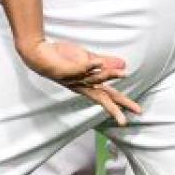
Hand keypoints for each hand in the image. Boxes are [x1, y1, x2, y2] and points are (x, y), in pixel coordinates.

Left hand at [17, 37, 141, 126]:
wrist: (38, 53)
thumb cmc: (62, 57)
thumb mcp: (87, 59)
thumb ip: (104, 63)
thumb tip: (124, 64)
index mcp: (87, 84)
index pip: (108, 96)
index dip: (122, 104)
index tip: (136, 111)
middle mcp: (80, 85)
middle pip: (102, 98)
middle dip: (114, 109)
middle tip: (124, 122)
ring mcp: (73, 80)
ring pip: (95, 80)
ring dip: (110, 77)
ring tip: (125, 75)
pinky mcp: (65, 72)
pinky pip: (81, 69)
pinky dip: (91, 65)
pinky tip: (99, 62)